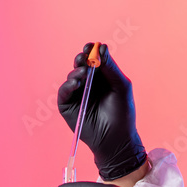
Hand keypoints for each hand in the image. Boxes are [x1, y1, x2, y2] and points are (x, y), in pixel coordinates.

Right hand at [57, 43, 146, 180]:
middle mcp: (88, 84)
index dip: (91, 51)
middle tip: (84, 56)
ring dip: (76, 72)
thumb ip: (111, 67)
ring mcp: (77, 95)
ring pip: (72, 76)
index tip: (91, 45)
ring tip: (83, 74)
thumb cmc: (122, 114)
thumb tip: (101, 47)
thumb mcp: (121, 86)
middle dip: (81, 59)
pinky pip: (64, 92)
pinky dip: (68, 85)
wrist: (116, 140)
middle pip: (80, 65)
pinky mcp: (68, 106)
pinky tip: (76, 83)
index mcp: (102, 77)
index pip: (93, 60)